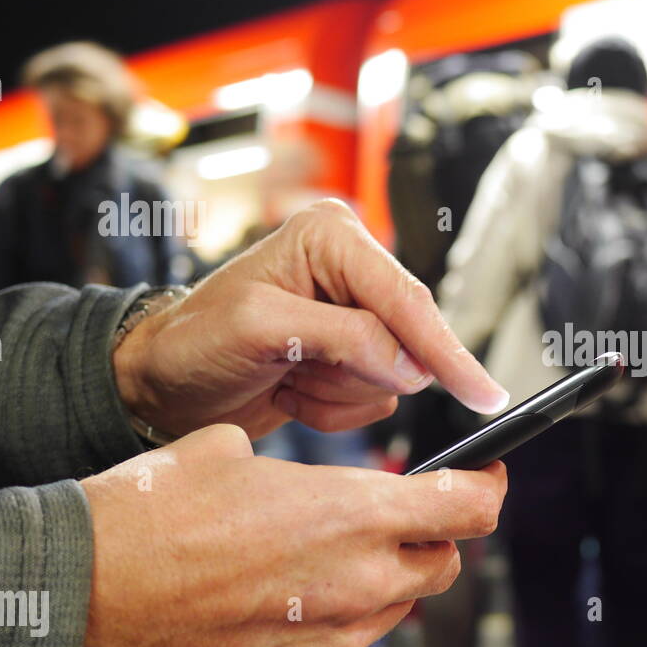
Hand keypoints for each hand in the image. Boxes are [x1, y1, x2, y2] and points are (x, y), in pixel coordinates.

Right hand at [76, 424, 506, 646]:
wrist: (79, 603)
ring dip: (382, 580)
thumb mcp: (232, 453)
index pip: (469, 508)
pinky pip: (350, 646)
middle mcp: (358, 585)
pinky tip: (287, 599)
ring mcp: (334, 642)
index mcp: (350, 515)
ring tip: (318, 557)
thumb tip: (322, 486)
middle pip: (444, 562)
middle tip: (389, 515)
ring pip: (399, 608)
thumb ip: (307, 475)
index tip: (485, 476)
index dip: (487, 487)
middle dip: (428, 535)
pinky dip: (338, 621)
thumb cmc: (146, 522)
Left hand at [114, 198, 508, 439]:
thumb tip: (411, 365)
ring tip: (285, 376)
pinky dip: (331, 408)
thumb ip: (343, 338)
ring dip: (336, 392)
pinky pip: (376, 400)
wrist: (162, 386)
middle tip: (295, 372)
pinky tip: (291, 388)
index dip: (446, 351)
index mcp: (332, 238)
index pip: (406, 300)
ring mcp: (356, 316)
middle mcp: (352, 269)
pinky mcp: (353, 356)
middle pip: (408, 341)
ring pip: (394, 378)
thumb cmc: (194, 344)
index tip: (485, 395)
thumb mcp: (260, 329)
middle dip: (355, 371)